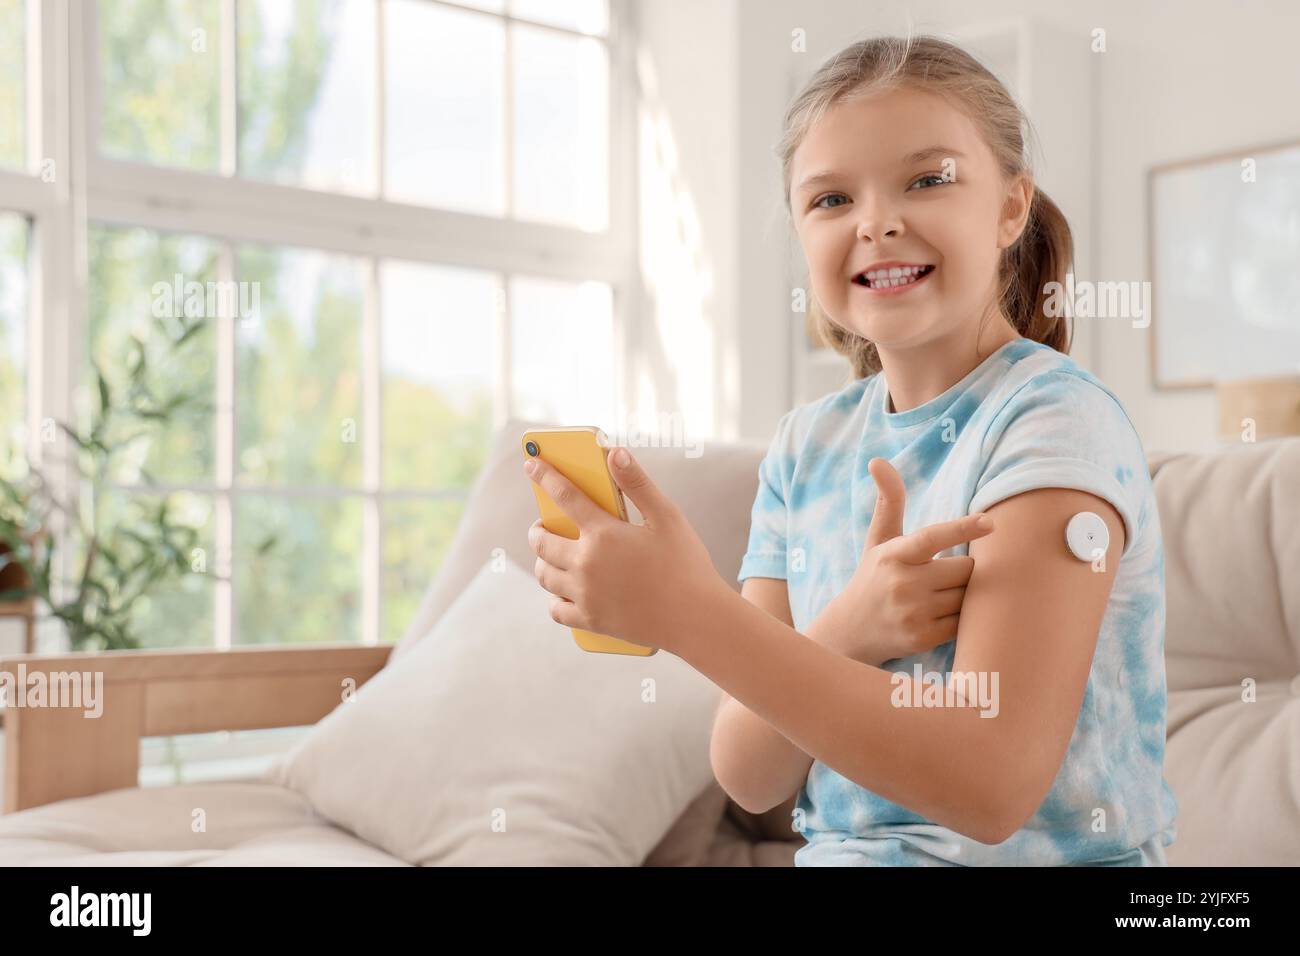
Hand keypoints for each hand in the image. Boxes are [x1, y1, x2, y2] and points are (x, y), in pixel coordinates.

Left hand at [523, 446, 728, 654]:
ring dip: (542, 561)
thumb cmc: (686, 564)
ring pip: (544, 575)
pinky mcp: (590, 620)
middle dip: (537, 530)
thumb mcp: (668, 517)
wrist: (696, 619)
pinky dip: (554, 599)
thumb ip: (638, 484)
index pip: (564, 495)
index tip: (531, 464)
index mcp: (604, 533)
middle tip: (542, 527)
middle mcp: (586, 563)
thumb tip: (615, 454)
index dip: (544, 476)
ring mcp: (585, 594)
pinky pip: (556, 609)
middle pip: (542, 541)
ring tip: (552, 557)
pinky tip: (562, 592)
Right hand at [823, 457, 994, 664]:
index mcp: (894, 554)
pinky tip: (944, 616)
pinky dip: (963, 618)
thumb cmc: (873, 577)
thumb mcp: (878, 540)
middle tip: (945, 576)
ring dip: (966, 595)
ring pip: (969, 596)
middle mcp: (902, 584)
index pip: (932, 537)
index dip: (962, 527)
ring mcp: (913, 614)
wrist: (849, 632)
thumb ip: (888, 501)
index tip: (990, 521)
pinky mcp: (923, 638)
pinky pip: (964, 623)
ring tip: (942, 597)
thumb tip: (877, 460)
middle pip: (966, 568)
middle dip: (965, 569)